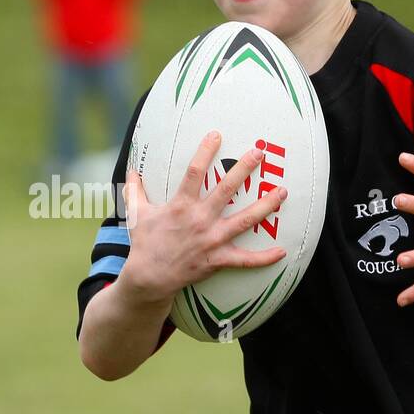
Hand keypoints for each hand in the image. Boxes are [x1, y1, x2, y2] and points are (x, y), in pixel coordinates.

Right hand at [120, 132, 286, 304]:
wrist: (149, 277)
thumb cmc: (144, 244)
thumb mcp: (136, 214)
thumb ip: (135, 190)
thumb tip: (131, 170)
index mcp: (181, 205)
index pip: (194, 171)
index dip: (205, 151)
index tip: (217, 135)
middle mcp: (200, 219)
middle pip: (226, 189)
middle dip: (244, 169)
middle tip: (260, 153)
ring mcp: (212, 239)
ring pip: (244, 220)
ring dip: (265, 205)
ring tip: (282, 192)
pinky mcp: (218, 259)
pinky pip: (246, 260)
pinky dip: (264, 258)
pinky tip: (282, 252)